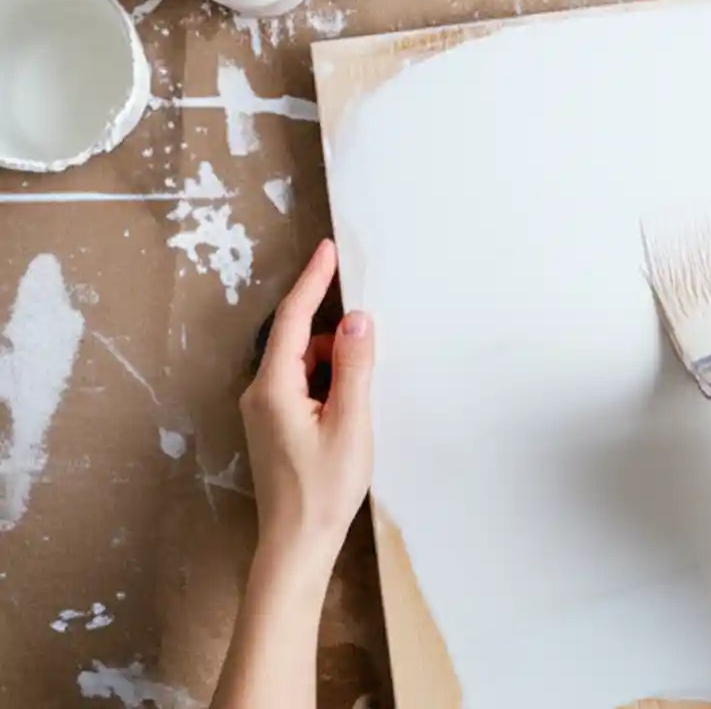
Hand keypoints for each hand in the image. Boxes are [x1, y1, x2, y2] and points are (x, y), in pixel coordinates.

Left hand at [239, 239, 374, 561]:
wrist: (297, 543)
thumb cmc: (324, 490)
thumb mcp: (351, 425)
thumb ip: (355, 368)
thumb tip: (359, 320)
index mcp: (274, 387)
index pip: (295, 319)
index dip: (313, 281)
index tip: (328, 249)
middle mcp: (261, 392)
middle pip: (303, 341)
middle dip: (340, 343)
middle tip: (368, 372)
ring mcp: (265, 409)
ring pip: (306, 365)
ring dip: (337, 370)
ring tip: (357, 413)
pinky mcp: (275, 424)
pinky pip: (304, 385)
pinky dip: (330, 387)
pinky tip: (349, 414)